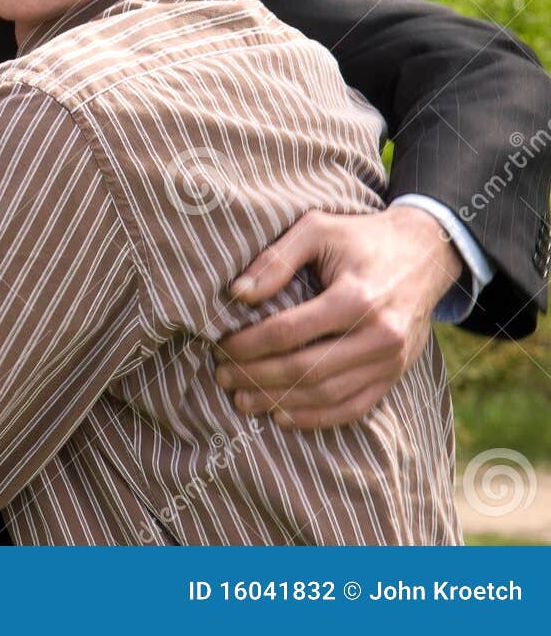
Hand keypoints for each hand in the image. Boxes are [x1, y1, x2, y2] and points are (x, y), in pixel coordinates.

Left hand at [215, 207, 461, 429]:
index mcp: (356, 298)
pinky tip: (282, 415)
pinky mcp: (396, 374)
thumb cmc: (362, 237)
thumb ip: (276, 259)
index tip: (221, 347)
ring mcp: (391, 360)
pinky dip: (316, 418)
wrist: (427, 253)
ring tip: (242, 400)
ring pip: (327, 394)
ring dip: (279, 402)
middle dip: (256, 377)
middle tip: (222, 376)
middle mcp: (378, 335)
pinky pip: (354, 407)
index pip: (288, 332)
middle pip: (305, 369)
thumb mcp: (318, 229)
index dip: (248, 344)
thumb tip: (237, 293)